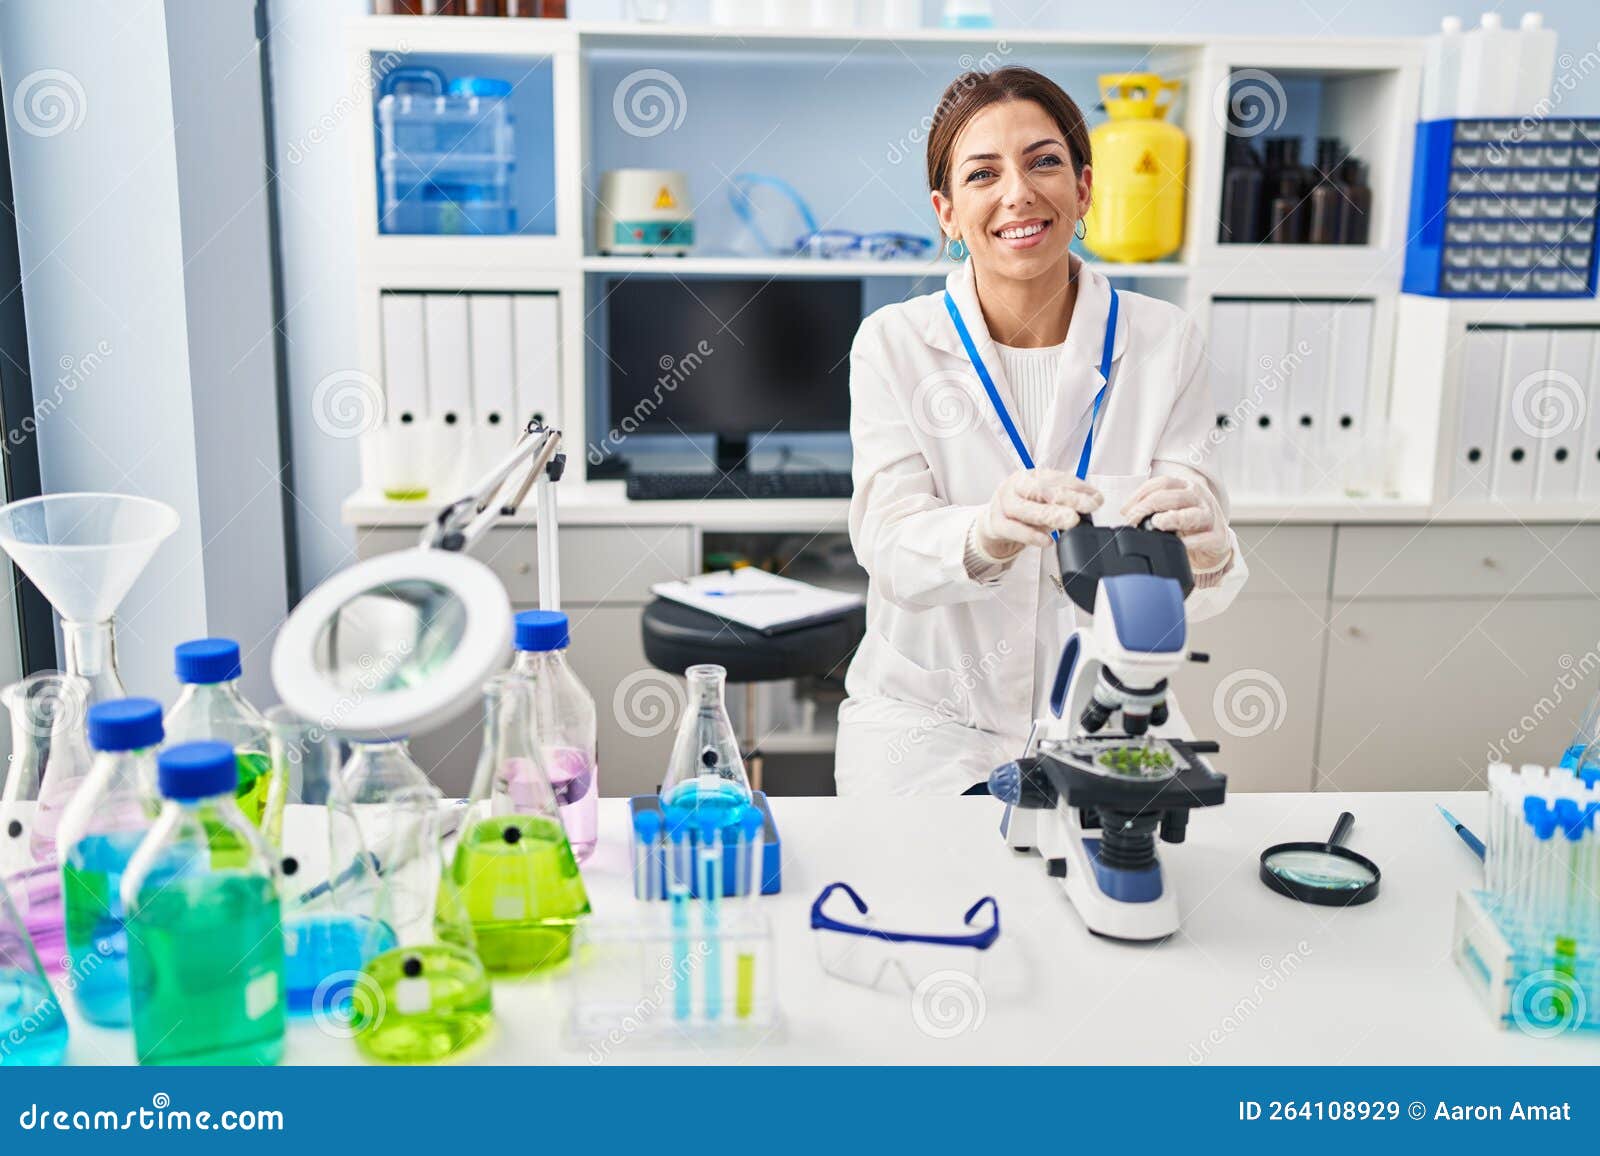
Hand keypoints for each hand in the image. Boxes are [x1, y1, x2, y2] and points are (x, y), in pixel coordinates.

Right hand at [974, 468, 1101, 561]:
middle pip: (1041, 490)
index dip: (1078, 487)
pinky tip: (1047, 541)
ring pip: (1026, 509)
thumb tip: (1092, 503)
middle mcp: (1016, 486)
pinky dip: (1031, 536)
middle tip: (1088, 507)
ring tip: (1071, 521)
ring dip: (1051, 515)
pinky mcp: (997, 524)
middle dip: (1068, 498)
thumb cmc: (1024, 508)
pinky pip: (1014, 530)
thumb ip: (1064, 501)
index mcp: (1031, 476)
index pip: (1056, 478)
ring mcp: (1004, 504)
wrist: (994, 521)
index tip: (1097, 498)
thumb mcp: (1044, 501)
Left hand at [1121, 476, 1231, 573]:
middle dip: (1148, 507)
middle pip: (1172, 496)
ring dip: (1172, 518)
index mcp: (1186, 487)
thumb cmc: (1189, 524)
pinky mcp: (1217, 537)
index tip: (1125, 509)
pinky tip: (1180, 544)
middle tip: (1132, 520)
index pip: (1162, 483)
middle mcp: (1199, 498)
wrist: (1216, 541)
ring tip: (1157, 523)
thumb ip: (1153, 507)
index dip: (1140, 494)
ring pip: (1191, 514)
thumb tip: (1127, 512)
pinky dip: (1191, 542)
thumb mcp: (1172, 508)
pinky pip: (1204, 539)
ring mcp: (1210, 516)